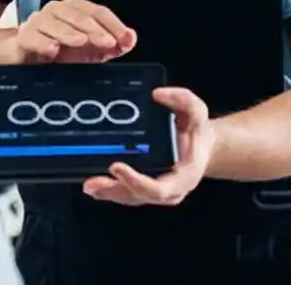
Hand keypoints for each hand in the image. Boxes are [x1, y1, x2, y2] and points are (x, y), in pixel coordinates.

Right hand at [13, 0, 137, 63]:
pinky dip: (42, 42)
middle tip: (107, 42)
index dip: (113, 24)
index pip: (97, 11)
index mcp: (74, 10)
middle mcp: (56, 11)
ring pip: (52, 22)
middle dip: (93, 28)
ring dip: (68, 32)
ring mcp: (37, 23)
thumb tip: (131, 39)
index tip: (125, 39)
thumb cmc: (58, 50)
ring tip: (82, 42)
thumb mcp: (89, 51)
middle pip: (76, 14)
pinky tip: (53, 50)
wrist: (24, 57)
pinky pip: (31, 37)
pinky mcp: (22, 38)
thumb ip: (111, 46)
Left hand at [83, 87, 215, 206]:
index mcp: (184, 177)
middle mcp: (169, 189)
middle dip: (114, 190)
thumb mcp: (197, 111)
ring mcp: (155, 191)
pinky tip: (94, 183)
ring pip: (129, 197)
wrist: (201, 145)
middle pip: (138, 196)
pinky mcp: (144, 188)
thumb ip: (182, 99)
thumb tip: (158, 94)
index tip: (116, 167)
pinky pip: (126, 192)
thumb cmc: (197, 131)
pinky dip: (109, 189)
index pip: (159, 189)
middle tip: (92, 183)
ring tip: (90, 184)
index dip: (136, 182)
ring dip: (107, 192)